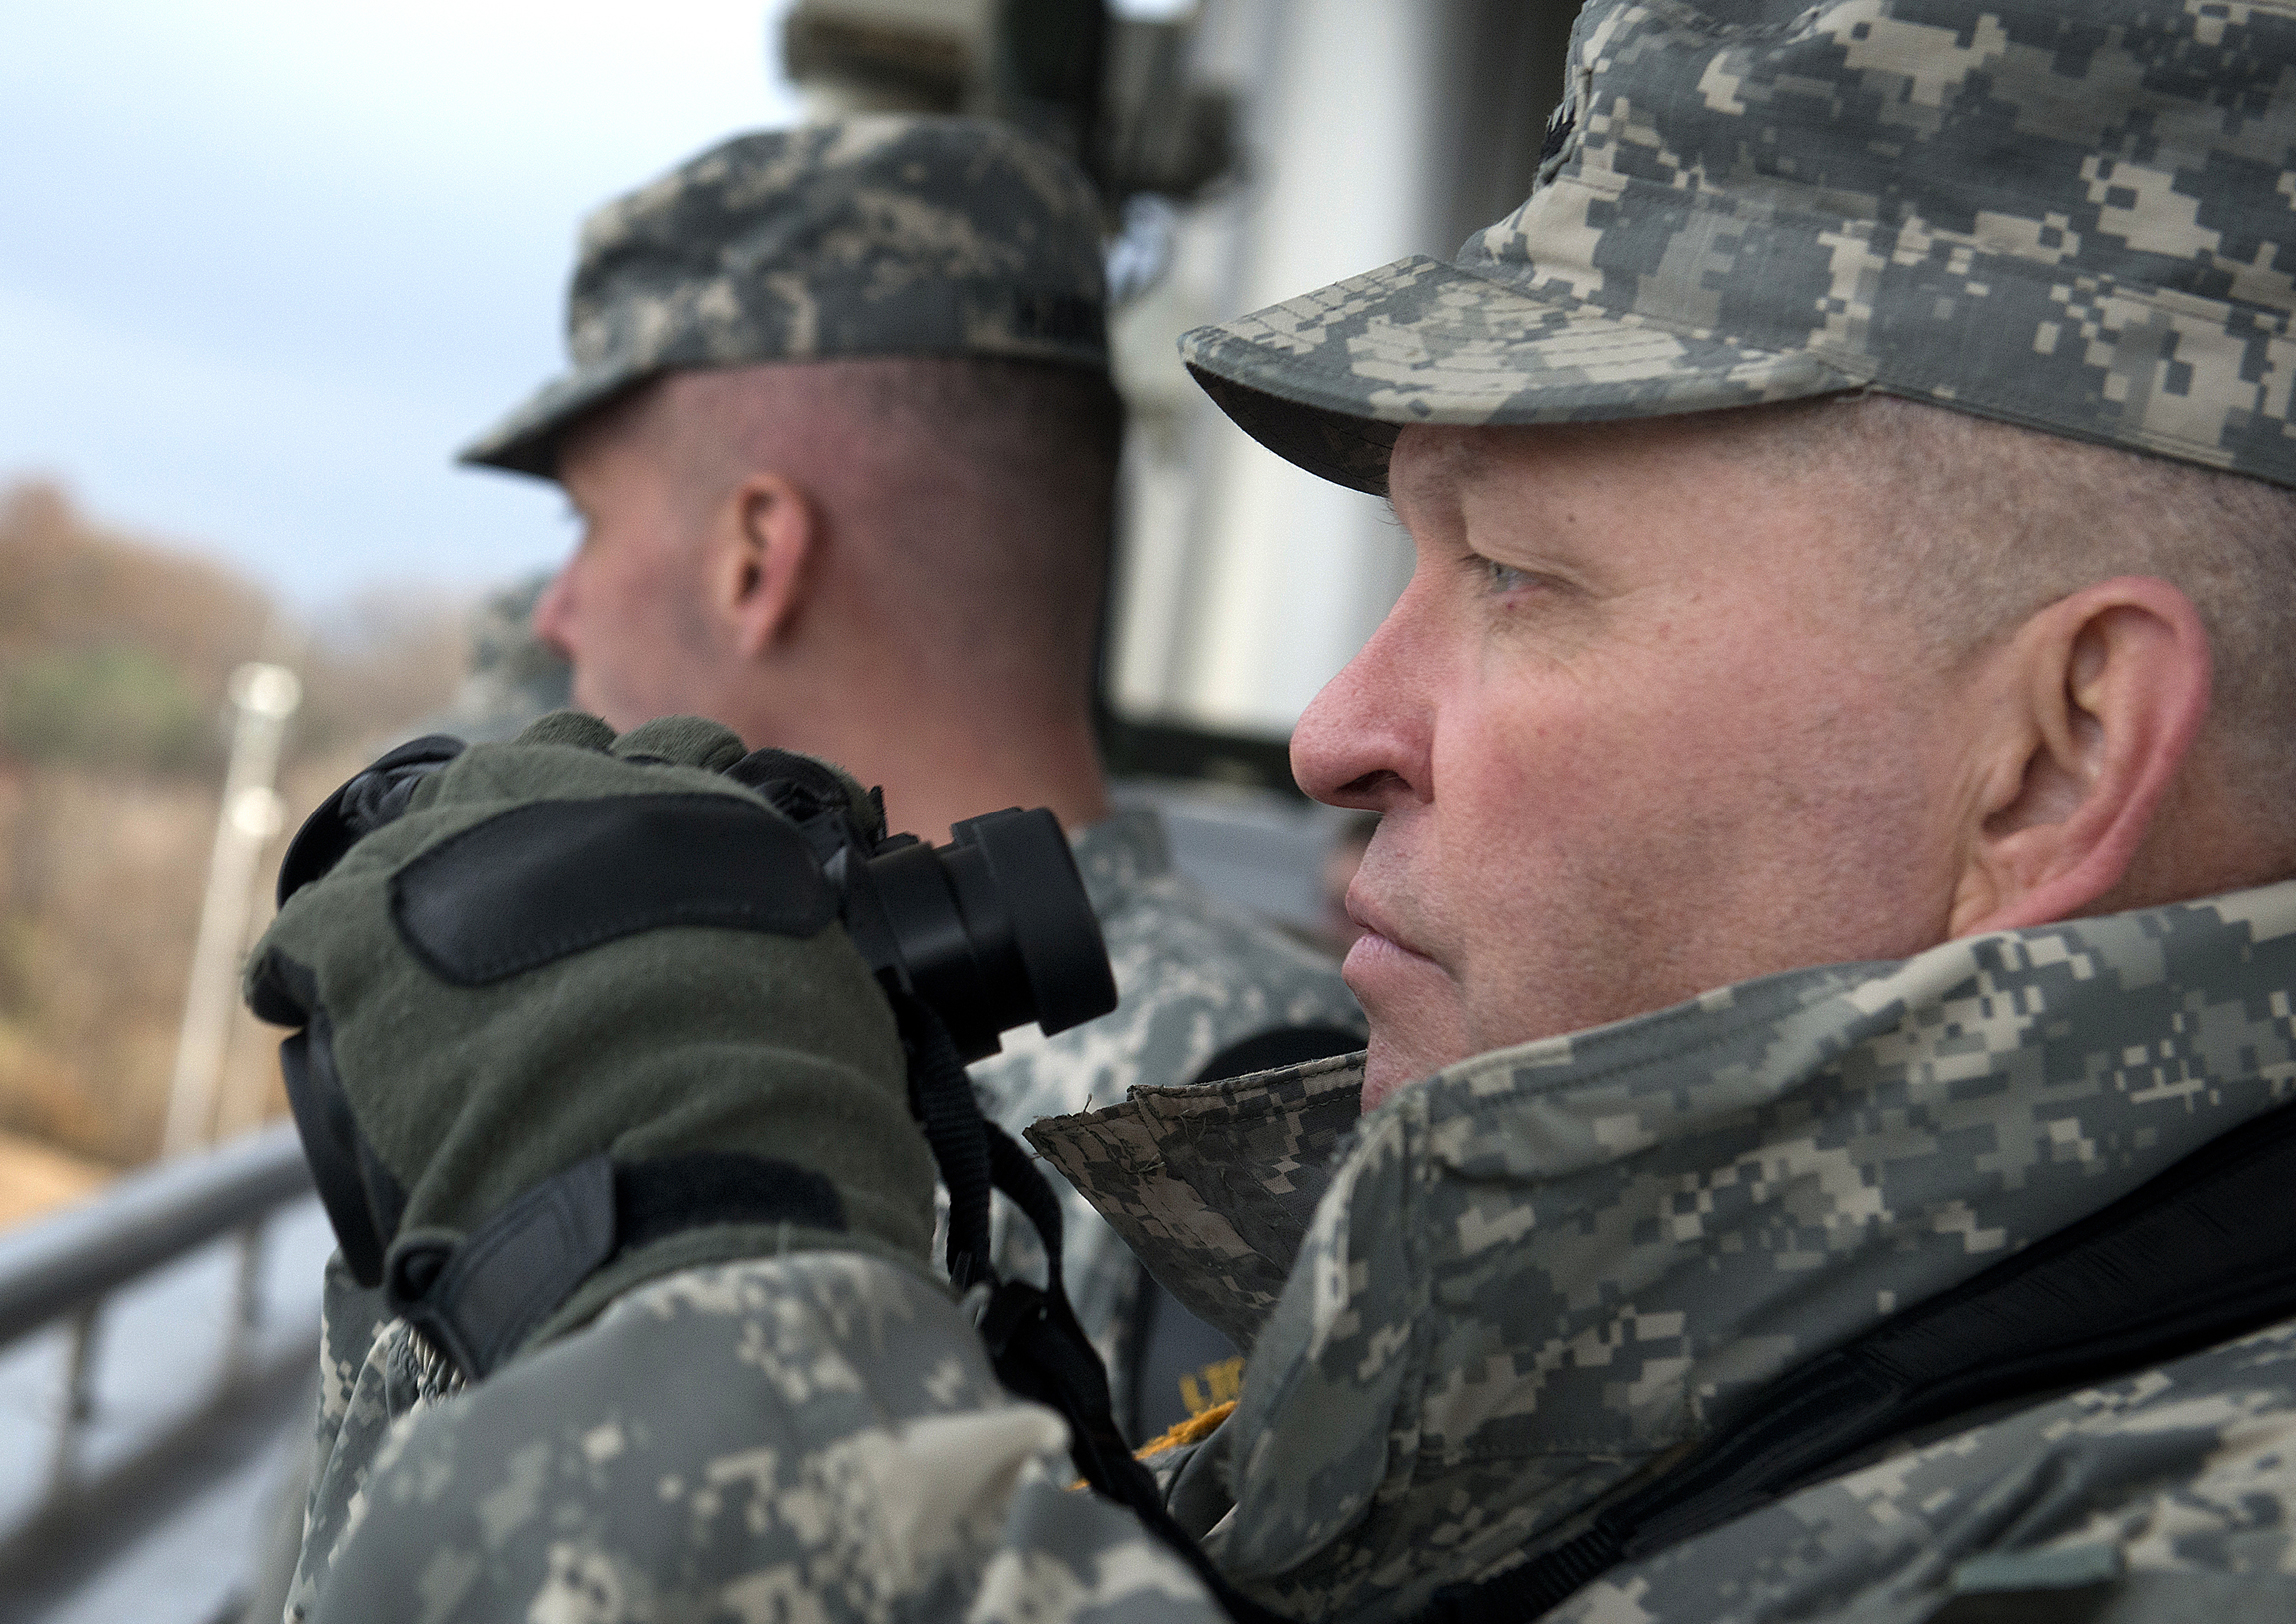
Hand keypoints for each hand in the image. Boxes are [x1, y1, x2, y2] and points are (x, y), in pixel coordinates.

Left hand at [244, 712, 934, 1378]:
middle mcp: (583, 793)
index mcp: (706, 804)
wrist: (691, 1157)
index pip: (679, 753)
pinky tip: (319, 1007)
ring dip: (433, 870)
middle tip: (546, 912)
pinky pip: (308, 926)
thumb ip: (797, 954)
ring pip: (423, 817)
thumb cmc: (791, 1095)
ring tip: (430, 953)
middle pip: (541, 758)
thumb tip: (789, 984)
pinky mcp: (361, 929)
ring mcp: (465, 849)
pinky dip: (311, 965)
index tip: (657, 864)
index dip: (662, 809)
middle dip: (543, 812)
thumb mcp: (836, 992)